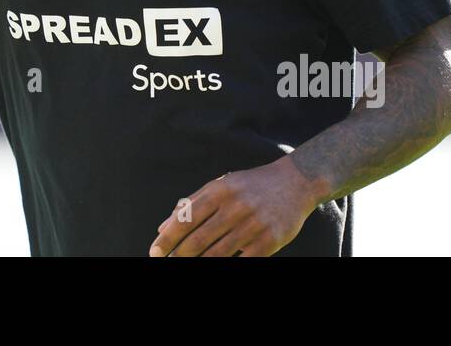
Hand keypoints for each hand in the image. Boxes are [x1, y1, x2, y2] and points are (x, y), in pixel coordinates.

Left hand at [149, 158, 321, 256]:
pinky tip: (214, 267)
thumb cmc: (250, 185)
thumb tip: (163, 228)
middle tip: (166, 263)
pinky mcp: (269, 241)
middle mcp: (235, 206)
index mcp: (220, 190)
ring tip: (185, 267)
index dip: (167, 238)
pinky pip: (242, 261)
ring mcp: (253, 225)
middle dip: (179, 256)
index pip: (185, 218)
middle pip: (199, 239)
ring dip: (198, 264)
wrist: (296, 182)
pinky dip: (225, 266)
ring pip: (217, 254)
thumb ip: (191, 204)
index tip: (154, 252)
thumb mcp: (220, 186)